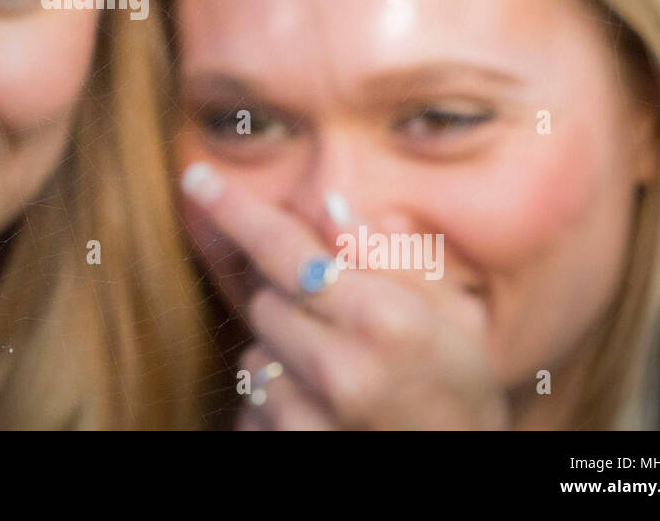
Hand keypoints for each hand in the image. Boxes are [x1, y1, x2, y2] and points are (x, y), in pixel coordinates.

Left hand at [182, 164, 509, 429]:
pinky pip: (251, 410)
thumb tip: (328, 206)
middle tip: (333, 322)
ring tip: (341, 380)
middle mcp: (342, 371)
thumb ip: (389, 259)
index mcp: (386, 322)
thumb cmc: (462, 396)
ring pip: (254, 361)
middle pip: (262, 302)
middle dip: (286, 302)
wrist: (462, 480)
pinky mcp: (285, 452)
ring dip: (282, 359)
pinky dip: (276, 407)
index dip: (236, 211)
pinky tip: (326, 416)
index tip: (197, 179)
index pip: (287, 251)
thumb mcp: (454, 319)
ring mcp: (309, 422)